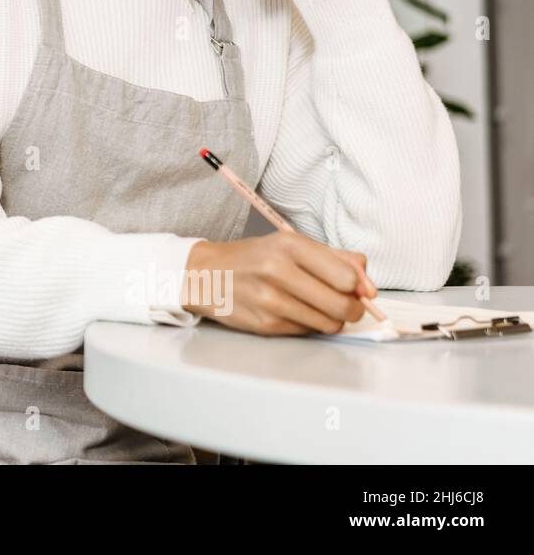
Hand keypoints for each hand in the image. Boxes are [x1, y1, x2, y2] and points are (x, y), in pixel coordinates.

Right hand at [181, 231, 368, 334]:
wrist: (206, 274)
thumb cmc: (255, 258)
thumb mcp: (291, 244)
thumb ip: (336, 259)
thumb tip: (369, 287)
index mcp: (290, 246)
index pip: (347, 277)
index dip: (359, 287)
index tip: (356, 288)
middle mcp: (279, 272)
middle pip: (343, 305)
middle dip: (352, 309)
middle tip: (344, 304)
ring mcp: (271, 301)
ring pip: (329, 324)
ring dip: (331, 319)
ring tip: (315, 306)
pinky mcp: (266, 324)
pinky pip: (307, 332)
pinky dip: (308, 325)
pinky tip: (293, 312)